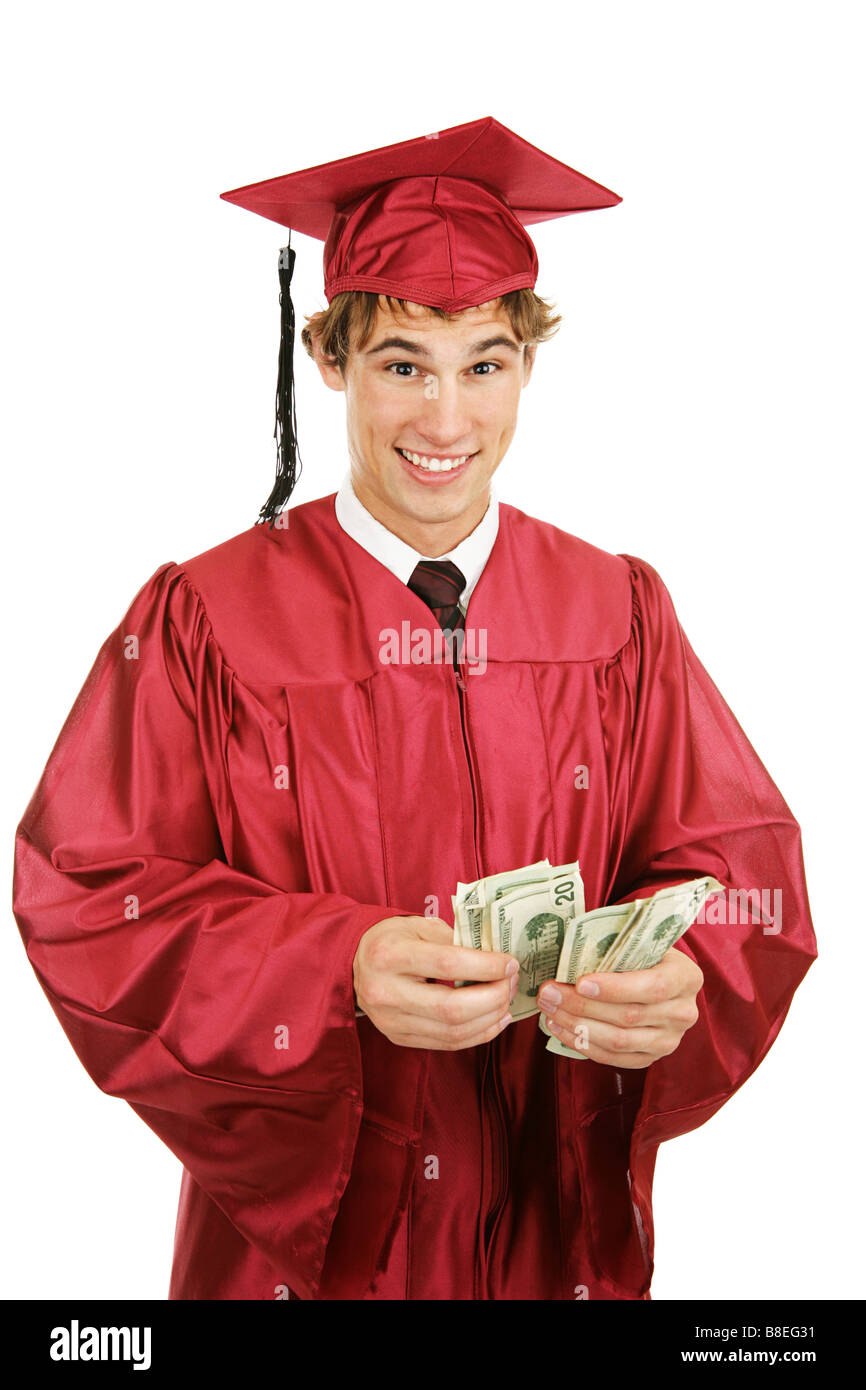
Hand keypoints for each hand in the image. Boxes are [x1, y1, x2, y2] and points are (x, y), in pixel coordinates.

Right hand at [353, 915, 518, 1049]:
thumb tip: (496, 959)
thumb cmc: (393, 939)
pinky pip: (446, 1044)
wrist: (355, 963)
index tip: (510, 963)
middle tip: (511, 983)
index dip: (486, 966)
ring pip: (452, 1031)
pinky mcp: (398, 1038)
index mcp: (389, 955)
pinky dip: (477, 1034)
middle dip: (493, 998)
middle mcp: (385, 992)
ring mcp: (390, 1021)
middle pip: (452, 1008)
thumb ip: (454, 940)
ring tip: (507, 1002)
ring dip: (490, 1019)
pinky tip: (494, 1019)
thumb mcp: (419, 926)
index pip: (447, 964)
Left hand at [536, 945, 703, 1067]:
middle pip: (629, 1016)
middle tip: (549, 992)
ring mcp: (668, 1040)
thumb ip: (617, 947)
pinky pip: (613, 1058)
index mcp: (686, 977)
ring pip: (618, 1040)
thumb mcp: (642, 943)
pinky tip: (560, 1027)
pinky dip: (582, 1044)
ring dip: (576, 1025)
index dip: (615, 988)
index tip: (580, 983)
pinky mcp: (650, 1058)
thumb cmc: (646, 956)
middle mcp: (683, 1013)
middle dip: (582, 1005)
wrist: (663, 981)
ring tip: (549, 1009)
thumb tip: (571, 951)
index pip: (653, 987)